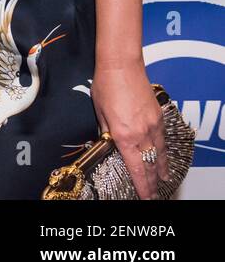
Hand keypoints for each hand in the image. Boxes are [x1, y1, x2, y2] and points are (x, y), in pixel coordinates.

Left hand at [91, 60, 167, 199]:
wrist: (122, 66)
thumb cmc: (105, 86)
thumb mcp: (99, 112)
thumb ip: (106, 131)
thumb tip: (109, 142)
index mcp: (124, 135)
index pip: (135, 167)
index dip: (141, 184)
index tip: (144, 195)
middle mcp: (141, 133)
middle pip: (150, 164)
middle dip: (152, 181)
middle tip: (152, 193)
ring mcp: (153, 125)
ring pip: (159, 153)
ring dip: (160, 167)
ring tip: (162, 178)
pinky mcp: (158, 116)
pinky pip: (161, 139)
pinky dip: (162, 150)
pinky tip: (161, 154)